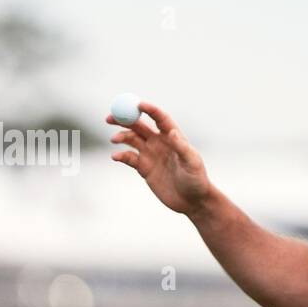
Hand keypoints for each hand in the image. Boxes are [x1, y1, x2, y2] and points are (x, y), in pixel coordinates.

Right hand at [107, 101, 212, 216]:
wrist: (192, 202)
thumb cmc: (197, 180)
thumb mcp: (191, 163)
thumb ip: (181, 147)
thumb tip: (172, 132)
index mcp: (173, 137)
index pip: (159, 118)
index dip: (148, 109)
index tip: (137, 104)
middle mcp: (159, 143)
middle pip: (139, 125)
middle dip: (124, 119)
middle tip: (110, 117)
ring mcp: (150, 155)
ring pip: (131, 139)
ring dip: (121, 136)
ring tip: (114, 140)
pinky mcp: (144, 168)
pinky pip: (129, 158)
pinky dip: (120, 155)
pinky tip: (116, 157)